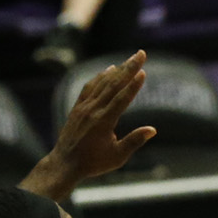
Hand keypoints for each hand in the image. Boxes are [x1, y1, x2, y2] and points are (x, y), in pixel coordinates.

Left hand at [45, 51, 156, 184]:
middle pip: (114, 85)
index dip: (133, 85)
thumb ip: (134, 141)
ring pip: (102, 84)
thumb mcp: (117, 156)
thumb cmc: (93, 162)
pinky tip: (108, 70)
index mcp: (104, 122)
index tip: (143, 71)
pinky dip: (99, 77)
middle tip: (140, 54)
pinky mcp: (77, 108)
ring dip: (117, 70)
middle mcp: (93, 111)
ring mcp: (84, 108)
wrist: (64, 164)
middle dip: (129, 68)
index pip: (122, 99)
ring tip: (129, 59)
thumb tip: (152, 130)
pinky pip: (89, 88)